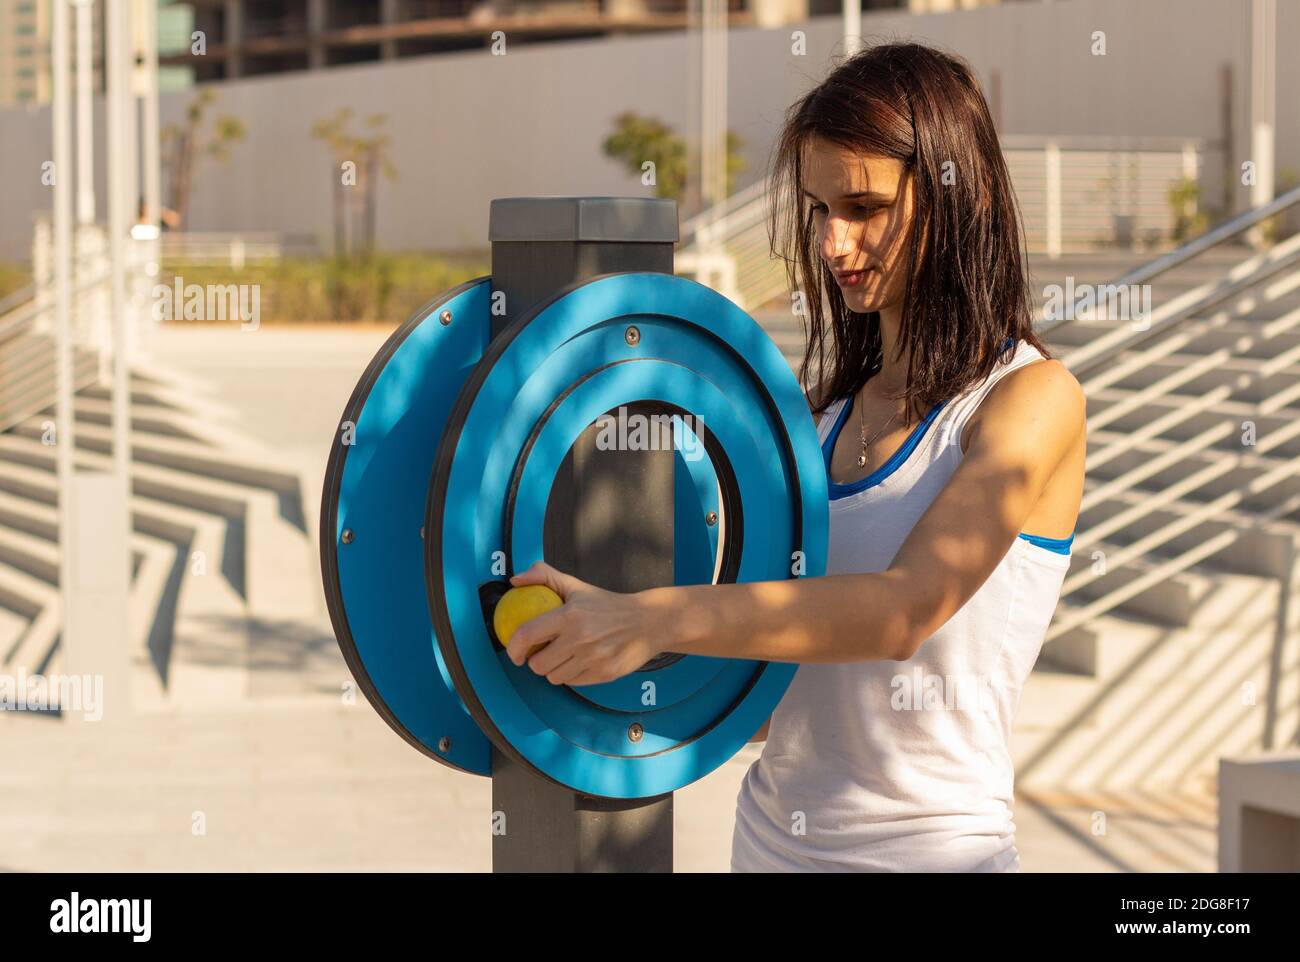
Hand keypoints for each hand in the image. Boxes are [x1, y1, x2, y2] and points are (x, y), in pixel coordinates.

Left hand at [504, 561, 667, 685]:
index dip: (513, 648)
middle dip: (536, 661)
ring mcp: (592, 659)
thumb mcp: (577, 586)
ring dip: (554, 670)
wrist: (649, 621)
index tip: (514, 652)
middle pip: (538, 664)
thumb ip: (544, 576)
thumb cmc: (609, 605)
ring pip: (554, 677)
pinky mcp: (604, 674)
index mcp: (570, 615)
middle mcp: (580, 638)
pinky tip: (579, 662)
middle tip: (543, 652)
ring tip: (563, 657)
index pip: (527, 635)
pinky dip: (572, 675)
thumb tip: (515, 581)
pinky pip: (573, 683)